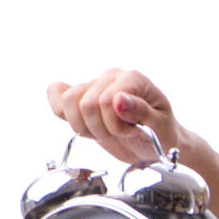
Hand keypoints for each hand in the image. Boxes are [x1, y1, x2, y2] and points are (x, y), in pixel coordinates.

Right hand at [47, 68, 186, 164]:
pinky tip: (86, 125)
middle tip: (121, 134)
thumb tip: (118, 99)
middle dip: (102, 129)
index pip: (105, 101)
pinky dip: (65, 116)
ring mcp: (94, 85)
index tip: (132, 132)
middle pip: (85, 104)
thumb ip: (141, 111)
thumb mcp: (160, 126)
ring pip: (67, 102)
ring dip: (85, 127)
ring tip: (105, 131)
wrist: (156, 142)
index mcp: (133, 79)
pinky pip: (55, 96)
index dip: (115, 125)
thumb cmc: (162, 132)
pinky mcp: (80, 97)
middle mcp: (111, 77)